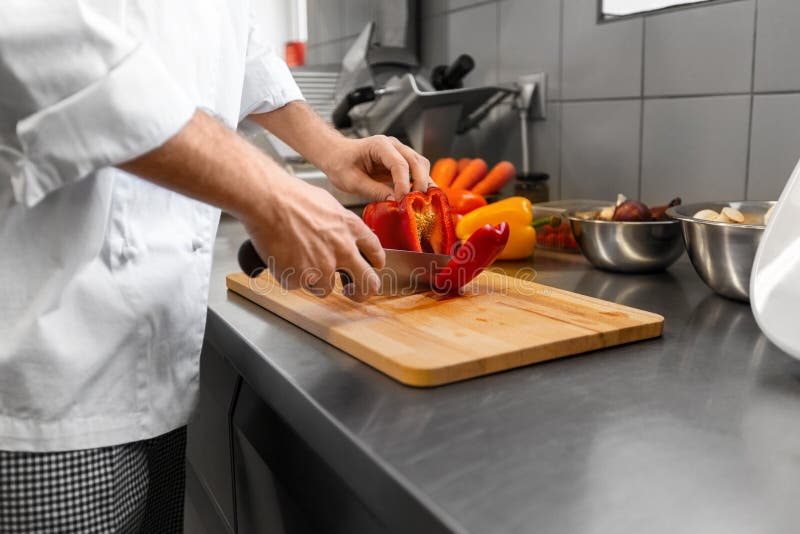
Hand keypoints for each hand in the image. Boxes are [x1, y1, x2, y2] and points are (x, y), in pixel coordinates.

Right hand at [243, 168, 384, 301]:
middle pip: (368, 284)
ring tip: (297, 261)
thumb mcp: (328, 204)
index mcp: (352, 229)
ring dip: (314, 281)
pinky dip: (290, 277)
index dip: (374, 264)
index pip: (376, 253)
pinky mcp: (301, 277)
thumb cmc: (291, 197)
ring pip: (326, 289)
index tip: (371, 268)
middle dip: (361, 292)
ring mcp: (323, 267)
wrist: (268, 201)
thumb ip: (340, 224)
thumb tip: (342, 233)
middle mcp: (343, 250)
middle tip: (352, 291)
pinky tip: (283, 258)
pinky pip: (298, 285)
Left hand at [320, 136, 431, 200]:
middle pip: (416, 161)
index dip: (403, 183)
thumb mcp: (352, 181)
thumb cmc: (341, 164)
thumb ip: (373, 190)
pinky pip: (417, 170)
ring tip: (421, 201)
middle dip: (420, 182)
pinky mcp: (401, 161)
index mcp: (379, 145)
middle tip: (418, 203)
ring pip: (420, 164)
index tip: (402, 200)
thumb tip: (393, 201)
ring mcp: (399, 152)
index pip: (398, 163)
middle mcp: (393, 145)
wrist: (337, 155)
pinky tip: (420, 196)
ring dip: (424, 182)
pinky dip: (421, 182)